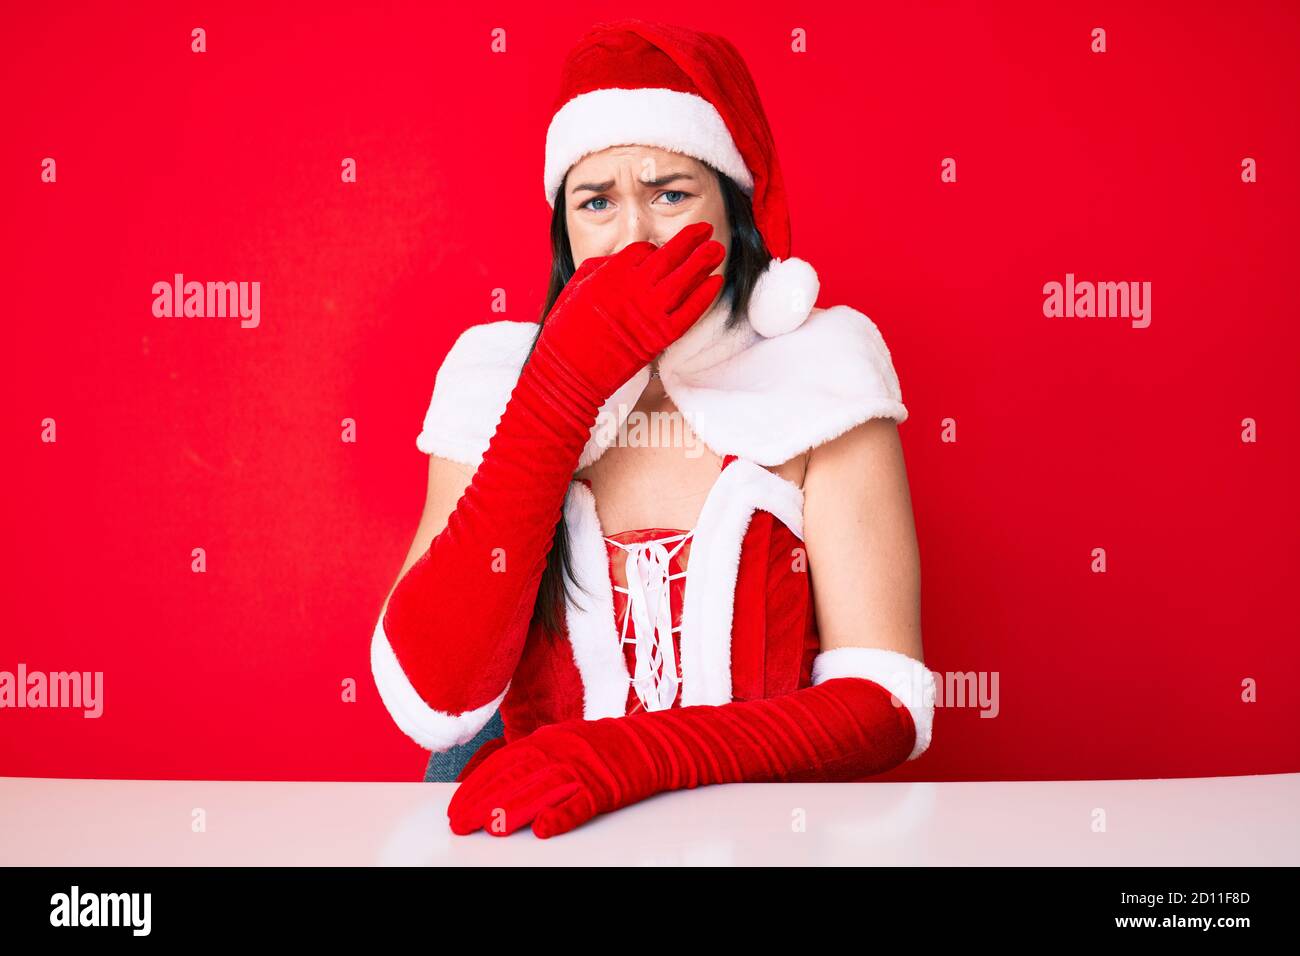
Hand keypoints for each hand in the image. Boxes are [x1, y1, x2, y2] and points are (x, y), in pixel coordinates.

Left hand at [445, 717, 640, 838]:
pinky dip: (562, 815)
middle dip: (484, 801)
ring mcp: (582, 769)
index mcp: (545, 739)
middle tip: (462, 823)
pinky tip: (544, 829)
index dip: (476, 786)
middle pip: (516, 777)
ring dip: (515, 809)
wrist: (649, 742)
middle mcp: (559, 751)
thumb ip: (527, 757)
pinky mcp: (605, 788)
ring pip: (543, 790)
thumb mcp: (559, 742)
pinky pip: (581, 803)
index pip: (502, 763)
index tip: (456, 807)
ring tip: (492, 829)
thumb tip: (490, 777)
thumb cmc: (598, 748)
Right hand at [532, 220, 725, 402]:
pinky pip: (689, 312)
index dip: (653, 249)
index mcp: (611, 273)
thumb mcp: (575, 288)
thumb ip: (600, 269)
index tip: (660, 251)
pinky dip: (704, 296)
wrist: (569, 371)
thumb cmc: (565, 331)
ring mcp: (650, 311)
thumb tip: (622, 260)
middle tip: (705, 229)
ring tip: (716, 249)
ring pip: (684, 279)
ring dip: (702, 262)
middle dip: (690, 240)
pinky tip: (715, 282)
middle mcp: (634, 287)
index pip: (642, 250)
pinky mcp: (661, 336)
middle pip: (670, 256)